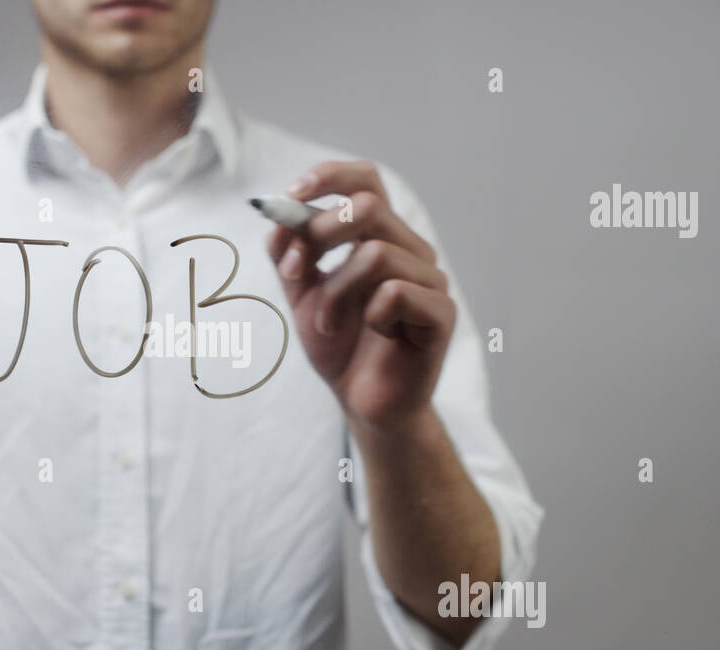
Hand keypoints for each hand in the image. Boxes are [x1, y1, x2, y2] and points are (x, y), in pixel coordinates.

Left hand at [266, 161, 454, 433]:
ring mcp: (430, 280)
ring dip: (335, 292)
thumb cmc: (339, 345)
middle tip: (297, 271)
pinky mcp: (441, 313)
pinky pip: (396, 293)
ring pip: (375, 254)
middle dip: (320, 234)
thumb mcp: (300, 294)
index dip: (329, 177)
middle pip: (368, 206)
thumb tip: (278, 215)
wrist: (363, 402)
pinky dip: (371, 315)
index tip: (292, 195)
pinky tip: (376, 334)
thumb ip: (288, 253)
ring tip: (328, 324)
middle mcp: (410, 249)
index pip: (366, 180)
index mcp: (380, 236)